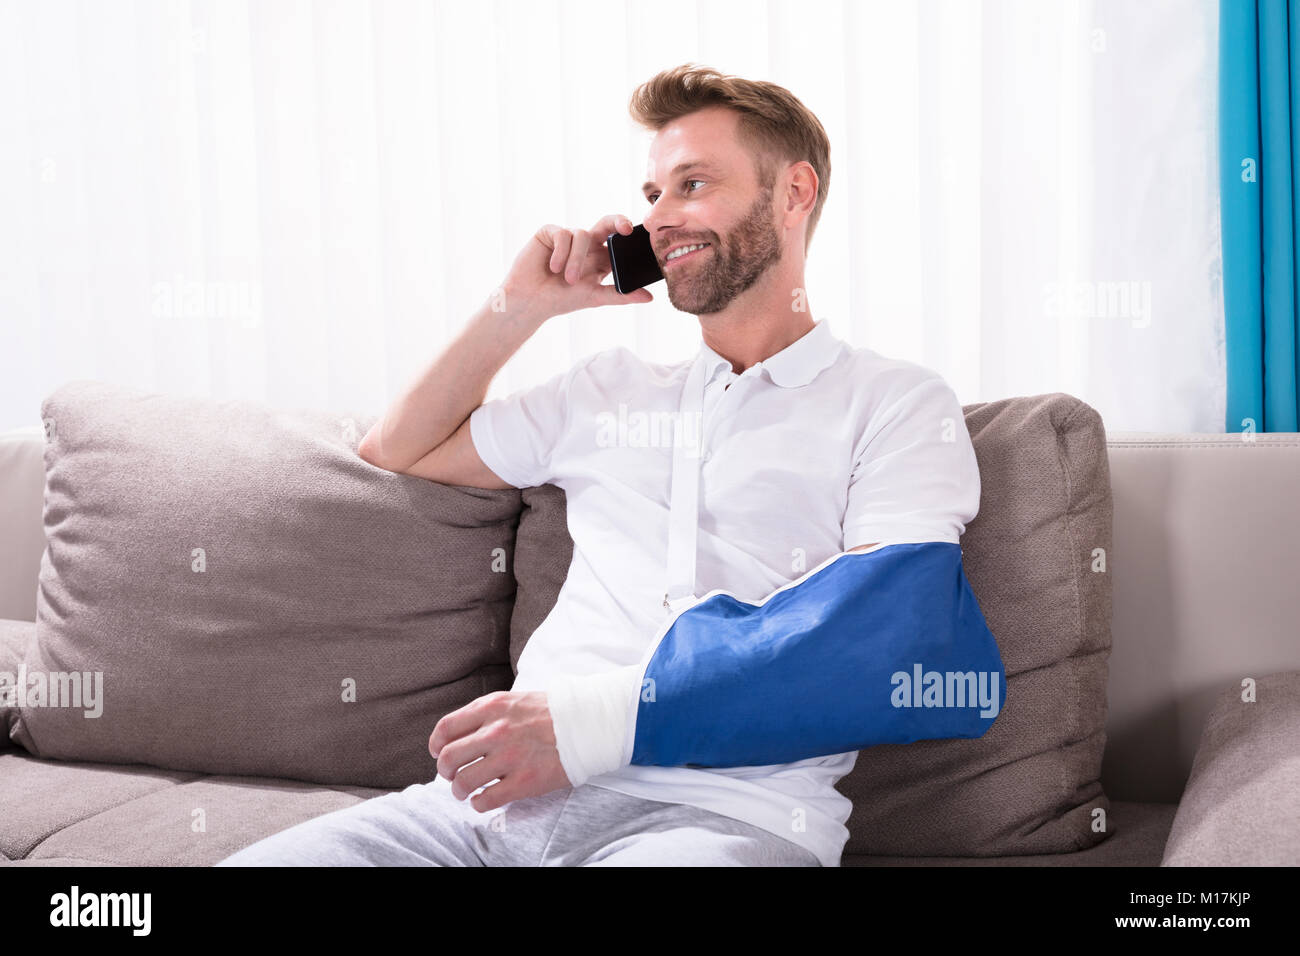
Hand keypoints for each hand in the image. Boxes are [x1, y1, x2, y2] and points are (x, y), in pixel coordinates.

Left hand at [428, 690, 571, 811]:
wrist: (588, 723)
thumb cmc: (550, 712)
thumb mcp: (513, 700)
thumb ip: (486, 714)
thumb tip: (458, 735)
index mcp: (492, 707)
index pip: (445, 728)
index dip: (436, 745)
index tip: (439, 753)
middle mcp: (497, 731)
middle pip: (448, 758)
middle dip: (445, 771)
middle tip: (452, 775)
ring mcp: (510, 757)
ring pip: (462, 782)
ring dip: (459, 790)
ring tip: (466, 791)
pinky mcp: (524, 782)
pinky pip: (485, 801)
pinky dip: (478, 804)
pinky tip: (484, 799)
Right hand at [499, 214, 653, 320]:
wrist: (529, 301)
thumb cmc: (560, 300)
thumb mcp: (594, 297)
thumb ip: (621, 295)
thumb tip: (649, 298)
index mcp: (600, 258)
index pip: (619, 242)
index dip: (629, 235)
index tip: (639, 236)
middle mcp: (586, 245)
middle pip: (607, 224)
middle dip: (617, 221)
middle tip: (625, 227)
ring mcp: (568, 237)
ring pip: (582, 234)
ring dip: (576, 259)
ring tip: (568, 279)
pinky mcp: (550, 233)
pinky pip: (563, 234)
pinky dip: (561, 252)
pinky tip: (553, 267)